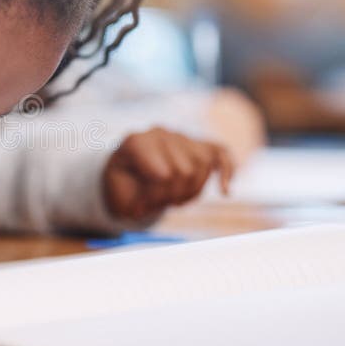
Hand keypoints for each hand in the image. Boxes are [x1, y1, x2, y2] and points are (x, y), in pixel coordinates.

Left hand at [103, 127, 233, 221]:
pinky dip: (226, 171)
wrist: (123, 172)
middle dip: (172, 197)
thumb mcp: (118, 194)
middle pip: (186, 171)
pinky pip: (220, 153)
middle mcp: (159, 133)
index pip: (163, 174)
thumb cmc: (121, 186)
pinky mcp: (196, 144)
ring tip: (172, 200)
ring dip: (191, 191)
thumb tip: (146, 211)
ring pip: (203, 165)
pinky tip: (224, 191)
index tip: (138, 210)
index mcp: (136, 142)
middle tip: (155, 206)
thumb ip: (134, 200)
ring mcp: (179, 137)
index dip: (154, 198)